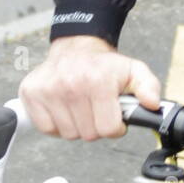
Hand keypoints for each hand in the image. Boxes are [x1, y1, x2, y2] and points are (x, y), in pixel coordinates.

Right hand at [19, 35, 161, 140]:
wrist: (77, 47)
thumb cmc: (105, 65)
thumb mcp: (134, 71)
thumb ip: (149, 87)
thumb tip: (152, 104)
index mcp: (98, 81)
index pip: (108, 129)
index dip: (115, 126)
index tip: (114, 115)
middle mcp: (71, 84)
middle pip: (88, 134)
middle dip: (96, 125)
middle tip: (96, 108)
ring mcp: (48, 89)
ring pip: (68, 134)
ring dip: (76, 125)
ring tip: (80, 106)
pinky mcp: (31, 93)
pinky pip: (46, 129)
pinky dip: (56, 125)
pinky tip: (64, 108)